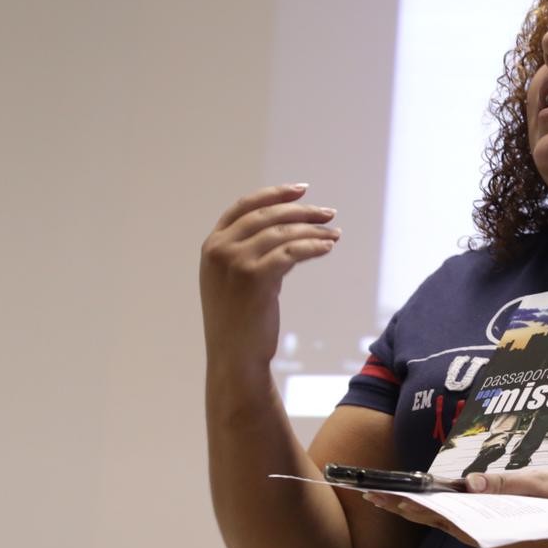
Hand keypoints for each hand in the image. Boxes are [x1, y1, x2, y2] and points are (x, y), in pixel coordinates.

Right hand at [199, 184, 339, 367]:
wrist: (234, 357)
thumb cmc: (239, 322)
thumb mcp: (236, 280)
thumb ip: (252, 252)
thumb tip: (290, 233)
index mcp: (212, 246)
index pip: (245, 206)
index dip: (275, 195)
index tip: (302, 190)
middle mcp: (220, 249)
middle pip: (268, 216)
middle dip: (302, 211)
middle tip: (329, 213)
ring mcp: (235, 262)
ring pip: (282, 233)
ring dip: (313, 230)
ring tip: (335, 234)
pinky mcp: (255, 277)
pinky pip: (291, 252)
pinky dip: (312, 247)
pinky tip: (327, 247)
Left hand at [363, 471, 547, 547]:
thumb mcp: (544, 484)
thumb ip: (505, 483)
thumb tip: (467, 483)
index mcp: (498, 532)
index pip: (443, 517)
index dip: (410, 505)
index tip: (382, 495)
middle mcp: (496, 547)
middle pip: (444, 525)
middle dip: (409, 509)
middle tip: (374, 496)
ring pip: (461, 529)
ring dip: (432, 514)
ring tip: (402, 500)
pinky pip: (480, 532)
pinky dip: (458, 518)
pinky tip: (449, 507)